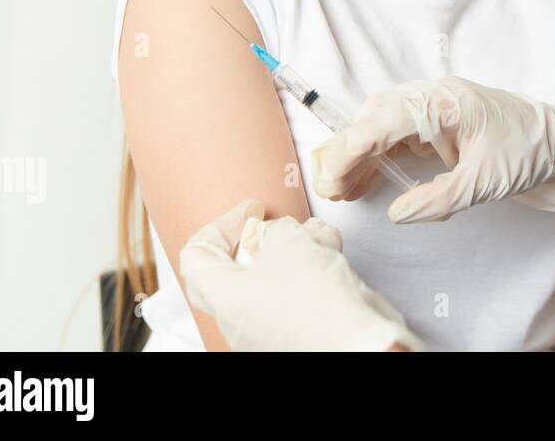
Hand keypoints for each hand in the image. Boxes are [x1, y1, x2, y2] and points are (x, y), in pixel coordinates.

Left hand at [179, 199, 422, 351]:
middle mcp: (238, 321)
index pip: (196, 257)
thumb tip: (277, 236)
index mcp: (224, 298)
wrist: (358, 341)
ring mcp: (265, 334)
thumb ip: (274, 230)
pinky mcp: (294, 337)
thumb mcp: (289, 240)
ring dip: (294, 251)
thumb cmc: (317, 298)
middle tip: (284, 225)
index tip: (251, 213)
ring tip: (320, 235)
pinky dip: (308, 273)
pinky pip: (292, 299)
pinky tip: (332, 253)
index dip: (221, 225)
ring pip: (271, 281)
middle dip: (266, 238)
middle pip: (238, 269)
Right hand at [310, 77, 554, 225]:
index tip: (333, 180)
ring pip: (385, 124)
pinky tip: (370, 179)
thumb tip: (397, 214)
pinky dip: (381, 154)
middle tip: (333, 189)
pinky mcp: (444, 123)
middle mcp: (438, 97)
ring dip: (363, 154)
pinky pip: (401, 133)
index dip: (352, 150)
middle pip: (376, 116)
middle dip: (349, 151)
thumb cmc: (530, 153)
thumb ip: (438, 199)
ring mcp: (440, 108)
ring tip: (345, 190)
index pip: (383, 120)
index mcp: (446, 101)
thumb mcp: (485, 183)